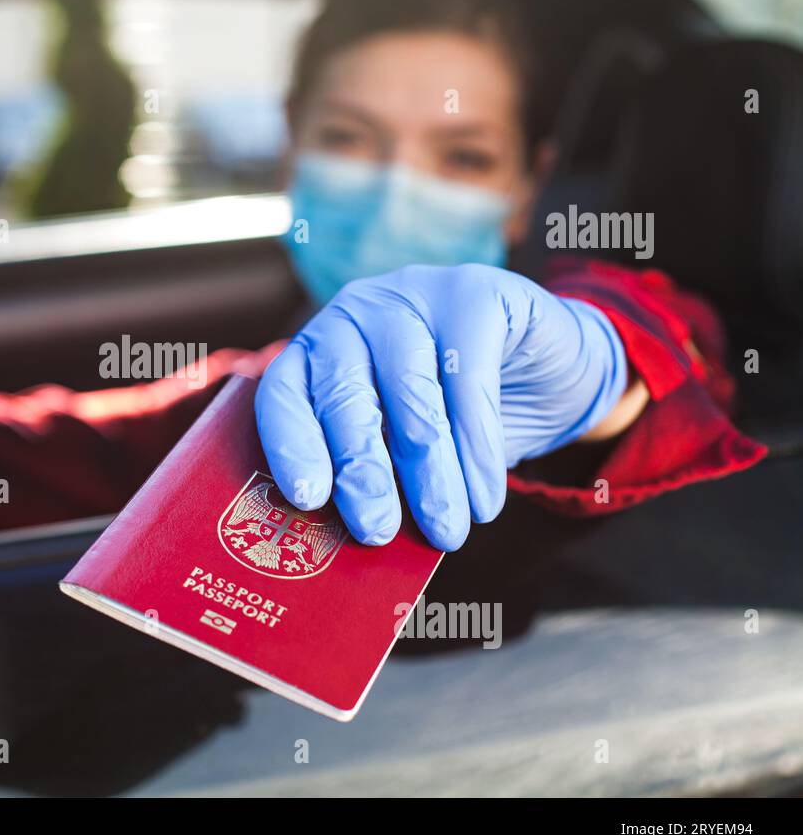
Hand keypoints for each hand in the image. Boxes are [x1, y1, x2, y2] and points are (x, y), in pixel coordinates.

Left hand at [255, 263, 627, 550]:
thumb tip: (351, 540)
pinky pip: (470, 379)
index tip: (308, 498)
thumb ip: (373, 474)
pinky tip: (484, 499)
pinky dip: (478, 450)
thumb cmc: (456, 420)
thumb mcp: (402, 448)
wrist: (549, 375)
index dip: (291, 444)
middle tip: (376, 531)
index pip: (284, 392)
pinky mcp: (478, 294)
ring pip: (411, 393)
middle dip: (361, 471)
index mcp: (318, 349)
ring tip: (444, 530)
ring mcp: (414, 295)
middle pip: (345, 395)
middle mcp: (355, 313)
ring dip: (429, 473)